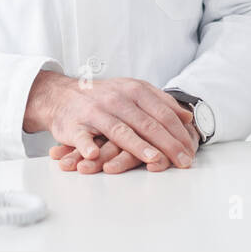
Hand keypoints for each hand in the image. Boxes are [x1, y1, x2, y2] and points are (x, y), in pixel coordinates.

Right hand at [23, 71, 195, 169]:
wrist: (61, 95)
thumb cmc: (102, 97)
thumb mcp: (132, 90)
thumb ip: (159, 102)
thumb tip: (186, 116)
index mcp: (133, 90)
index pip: (162, 112)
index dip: (178, 132)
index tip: (190, 150)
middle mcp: (116, 99)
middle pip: (146, 123)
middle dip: (167, 144)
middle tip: (183, 161)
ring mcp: (95, 112)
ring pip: (119, 130)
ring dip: (137, 145)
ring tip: (154, 159)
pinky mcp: (74, 125)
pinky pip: (82, 137)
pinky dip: (87, 146)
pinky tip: (94, 155)